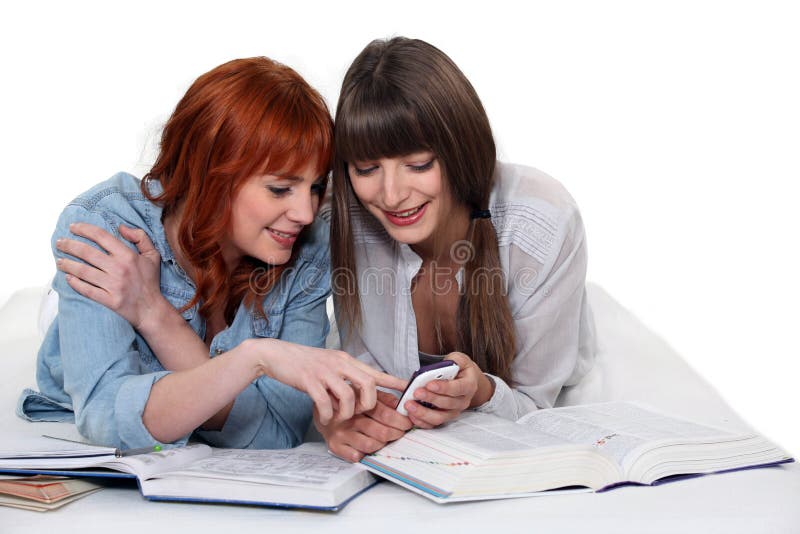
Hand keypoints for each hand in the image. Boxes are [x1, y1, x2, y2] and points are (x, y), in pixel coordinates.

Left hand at [56, 223, 164, 330]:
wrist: (151, 309)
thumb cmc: (149, 281)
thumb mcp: (152, 255)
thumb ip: (140, 237)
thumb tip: (121, 227)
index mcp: (128, 255)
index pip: (101, 236)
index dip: (84, 229)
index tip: (73, 227)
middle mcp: (119, 269)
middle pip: (87, 252)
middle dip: (69, 245)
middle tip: (59, 243)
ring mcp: (113, 285)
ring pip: (83, 271)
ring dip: (67, 264)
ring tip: (59, 260)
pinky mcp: (109, 300)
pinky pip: (87, 290)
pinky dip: (75, 283)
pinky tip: (67, 278)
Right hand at [250, 339, 407, 425]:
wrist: (277, 355)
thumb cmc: (304, 364)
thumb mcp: (330, 365)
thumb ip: (345, 376)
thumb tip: (361, 392)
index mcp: (346, 360)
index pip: (374, 371)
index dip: (393, 381)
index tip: (407, 389)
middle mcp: (339, 364)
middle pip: (368, 384)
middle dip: (369, 403)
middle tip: (360, 412)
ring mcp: (324, 371)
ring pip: (348, 395)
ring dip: (346, 412)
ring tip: (339, 417)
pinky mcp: (309, 381)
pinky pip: (325, 402)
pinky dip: (328, 415)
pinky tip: (325, 418)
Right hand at [315, 391, 412, 461]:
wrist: (319, 408)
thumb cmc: (346, 401)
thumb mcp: (364, 393)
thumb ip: (384, 397)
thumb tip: (404, 402)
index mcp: (357, 401)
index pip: (384, 412)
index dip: (400, 419)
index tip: (408, 422)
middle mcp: (348, 417)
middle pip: (381, 431)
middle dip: (396, 433)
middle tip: (401, 432)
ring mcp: (340, 432)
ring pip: (371, 445)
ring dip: (382, 444)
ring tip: (385, 439)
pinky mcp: (334, 445)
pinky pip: (356, 456)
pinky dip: (365, 454)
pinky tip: (367, 447)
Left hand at [403, 352, 494, 428]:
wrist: (464, 380)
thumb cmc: (460, 369)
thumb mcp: (459, 359)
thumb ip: (450, 361)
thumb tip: (438, 367)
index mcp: (469, 385)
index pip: (458, 388)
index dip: (444, 387)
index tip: (429, 384)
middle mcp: (462, 401)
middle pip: (447, 404)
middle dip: (430, 398)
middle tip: (416, 392)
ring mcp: (453, 412)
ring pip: (439, 417)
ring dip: (423, 412)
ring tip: (409, 404)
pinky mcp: (444, 418)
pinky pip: (432, 424)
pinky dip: (421, 421)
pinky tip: (411, 414)